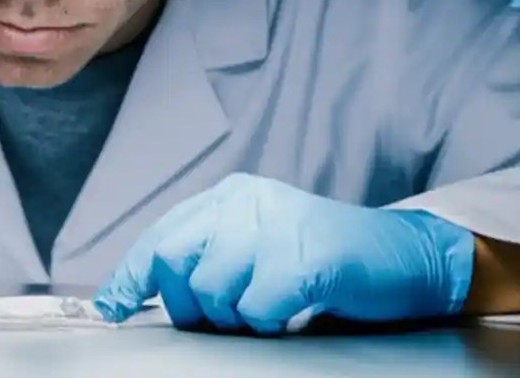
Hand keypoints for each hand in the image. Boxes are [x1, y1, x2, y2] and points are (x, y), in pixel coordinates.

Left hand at [94, 174, 473, 333]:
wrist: (405, 256)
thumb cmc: (324, 260)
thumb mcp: (256, 245)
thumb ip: (207, 256)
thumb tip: (149, 292)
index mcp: (229, 196)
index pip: (160, 235)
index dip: (131, 276)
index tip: (113, 308)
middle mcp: (246, 200)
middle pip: (173, 259)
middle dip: (187, 303)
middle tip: (221, 317)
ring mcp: (275, 224)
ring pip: (212, 289)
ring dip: (235, 316)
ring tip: (269, 308)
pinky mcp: (304, 257)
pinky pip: (257, 307)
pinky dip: (270, 322)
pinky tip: (293, 310)